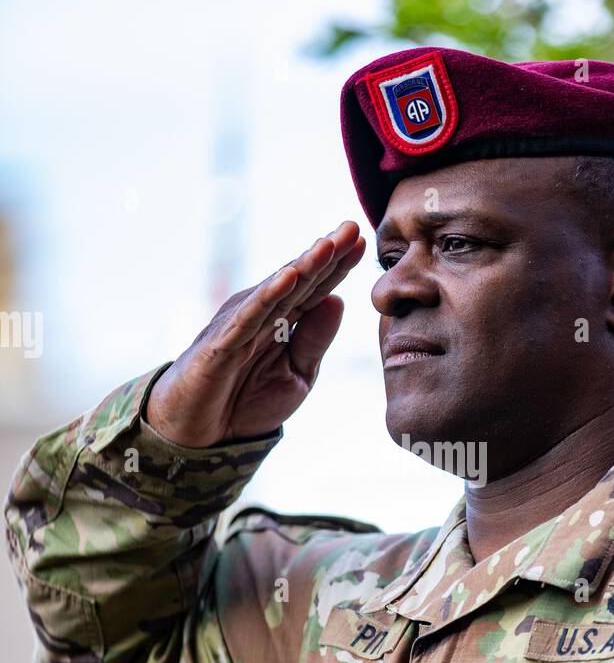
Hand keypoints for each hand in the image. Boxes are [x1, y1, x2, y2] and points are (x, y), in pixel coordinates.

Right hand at [144, 221, 365, 446]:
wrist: (202, 436)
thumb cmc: (248, 401)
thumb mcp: (297, 374)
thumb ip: (315, 340)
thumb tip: (339, 300)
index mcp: (284, 319)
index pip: (316, 288)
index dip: (339, 265)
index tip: (362, 241)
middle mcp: (262, 313)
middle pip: (299, 280)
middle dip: (326, 254)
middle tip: (351, 226)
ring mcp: (240, 325)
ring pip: (276, 292)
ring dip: (302, 267)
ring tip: (327, 244)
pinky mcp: (220, 344)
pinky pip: (247, 318)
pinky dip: (268, 297)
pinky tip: (288, 277)